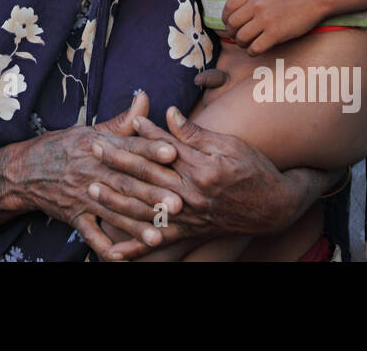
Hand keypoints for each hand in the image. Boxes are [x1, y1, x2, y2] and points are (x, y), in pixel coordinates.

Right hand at [10, 92, 185, 258]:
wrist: (23, 171)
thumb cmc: (64, 148)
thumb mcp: (91, 130)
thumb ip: (123, 121)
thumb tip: (146, 98)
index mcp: (98, 147)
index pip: (128, 148)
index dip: (150, 150)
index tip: (173, 153)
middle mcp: (91, 172)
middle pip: (125, 183)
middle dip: (152, 194)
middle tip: (178, 202)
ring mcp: (82, 196)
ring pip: (113, 211)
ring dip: (136, 226)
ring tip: (159, 236)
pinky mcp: (74, 217)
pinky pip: (90, 235)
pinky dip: (105, 248)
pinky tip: (122, 258)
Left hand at [88, 105, 332, 258]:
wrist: (275, 206)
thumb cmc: (254, 169)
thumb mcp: (228, 145)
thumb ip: (195, 133)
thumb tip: (168, 113)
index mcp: (202, 169)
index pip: (163, 150)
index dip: (139, 136)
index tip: (117, 126)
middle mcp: (192, 195)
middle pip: (148, 178)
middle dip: (118, 163)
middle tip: (93, 150)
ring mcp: (189, 217)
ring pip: (146, 210)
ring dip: (117, 200)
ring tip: (92, 190)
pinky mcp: (189, 231)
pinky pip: (158, 241)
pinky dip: (136, 248)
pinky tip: (113, 253)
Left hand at [223, 0, 328, 53]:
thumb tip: (237, 11)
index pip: (228, 8)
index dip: (226, 19)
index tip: (231, 24)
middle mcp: (256, 5)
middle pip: (231, 25)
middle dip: (232, 33)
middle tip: (239, 36)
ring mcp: (266, 20)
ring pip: (241, 38)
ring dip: (242, 44)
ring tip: (248, 44)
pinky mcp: (276, 33)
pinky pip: (255, 48)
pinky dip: (252, 52)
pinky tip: (257, 49)